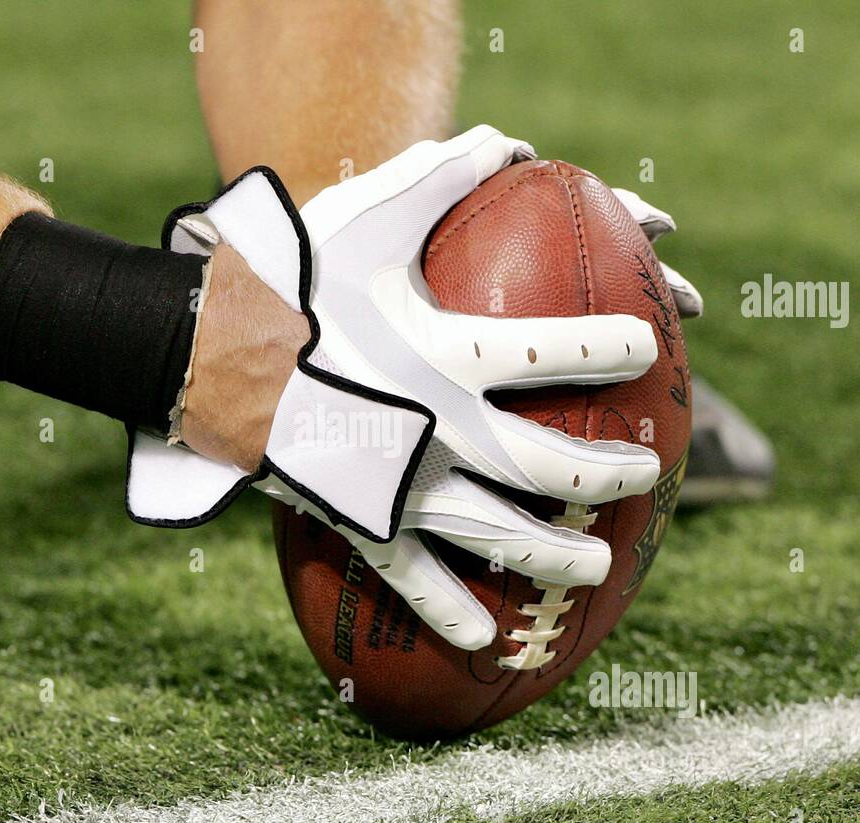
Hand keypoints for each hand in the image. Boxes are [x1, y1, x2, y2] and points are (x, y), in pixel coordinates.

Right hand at [127, 126, 693, 649]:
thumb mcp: (365, 216)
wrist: (206, 354)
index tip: (653, 342)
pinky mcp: (359, 519)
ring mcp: (399, 484)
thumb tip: (515, 142)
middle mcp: (436, 429)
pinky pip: (411, 580)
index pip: (554, 354)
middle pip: (548, 469)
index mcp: (445, 354)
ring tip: (596, 565)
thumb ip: (444, 175)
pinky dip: (451, 613)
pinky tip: (490, 643)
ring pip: (497, 536)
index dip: (611, 347)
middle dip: (608, 473)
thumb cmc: (290, 279)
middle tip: (645, 470)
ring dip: (556, 554)